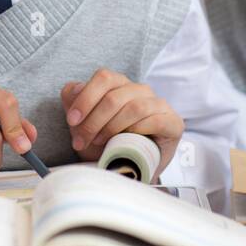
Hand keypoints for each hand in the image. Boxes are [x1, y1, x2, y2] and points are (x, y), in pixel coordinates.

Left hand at [60, 69, 183, 173]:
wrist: (131, 168)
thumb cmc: (107, 142)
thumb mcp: (84, 123)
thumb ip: (74, 102)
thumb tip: (73, 90)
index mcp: (120, 83)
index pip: (104, 77)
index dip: (85, 98)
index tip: (71, 120)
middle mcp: (140, 90)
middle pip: (114, 96)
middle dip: (93, 120)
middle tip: (81, 141)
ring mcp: (159, 104)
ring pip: (134, 107)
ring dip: (112, 127)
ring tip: (99, 143)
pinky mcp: (173, 122)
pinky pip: (155, 120)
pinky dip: (136, 131)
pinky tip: (124, 141)